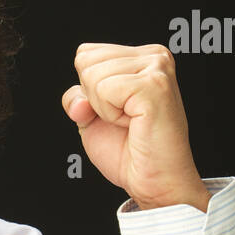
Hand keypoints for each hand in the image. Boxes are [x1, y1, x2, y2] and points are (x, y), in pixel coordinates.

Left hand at [62, 43, 209, 211]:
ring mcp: (157, 68)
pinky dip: (110, 114)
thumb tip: (78, 99)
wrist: (154, 181)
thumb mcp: (91, 116)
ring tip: (131, 121)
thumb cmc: (129, 151)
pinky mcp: (154, 85)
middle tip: (124, 119)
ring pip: (92, 74)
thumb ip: (77, 97)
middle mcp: (154, 56)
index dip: (88, 90)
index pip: (85, 53)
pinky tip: (133, 123)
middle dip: (93, 98)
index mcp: (141, 57)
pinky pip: (104, 89)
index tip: (117, 111)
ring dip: (104, 108)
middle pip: (85, 59)